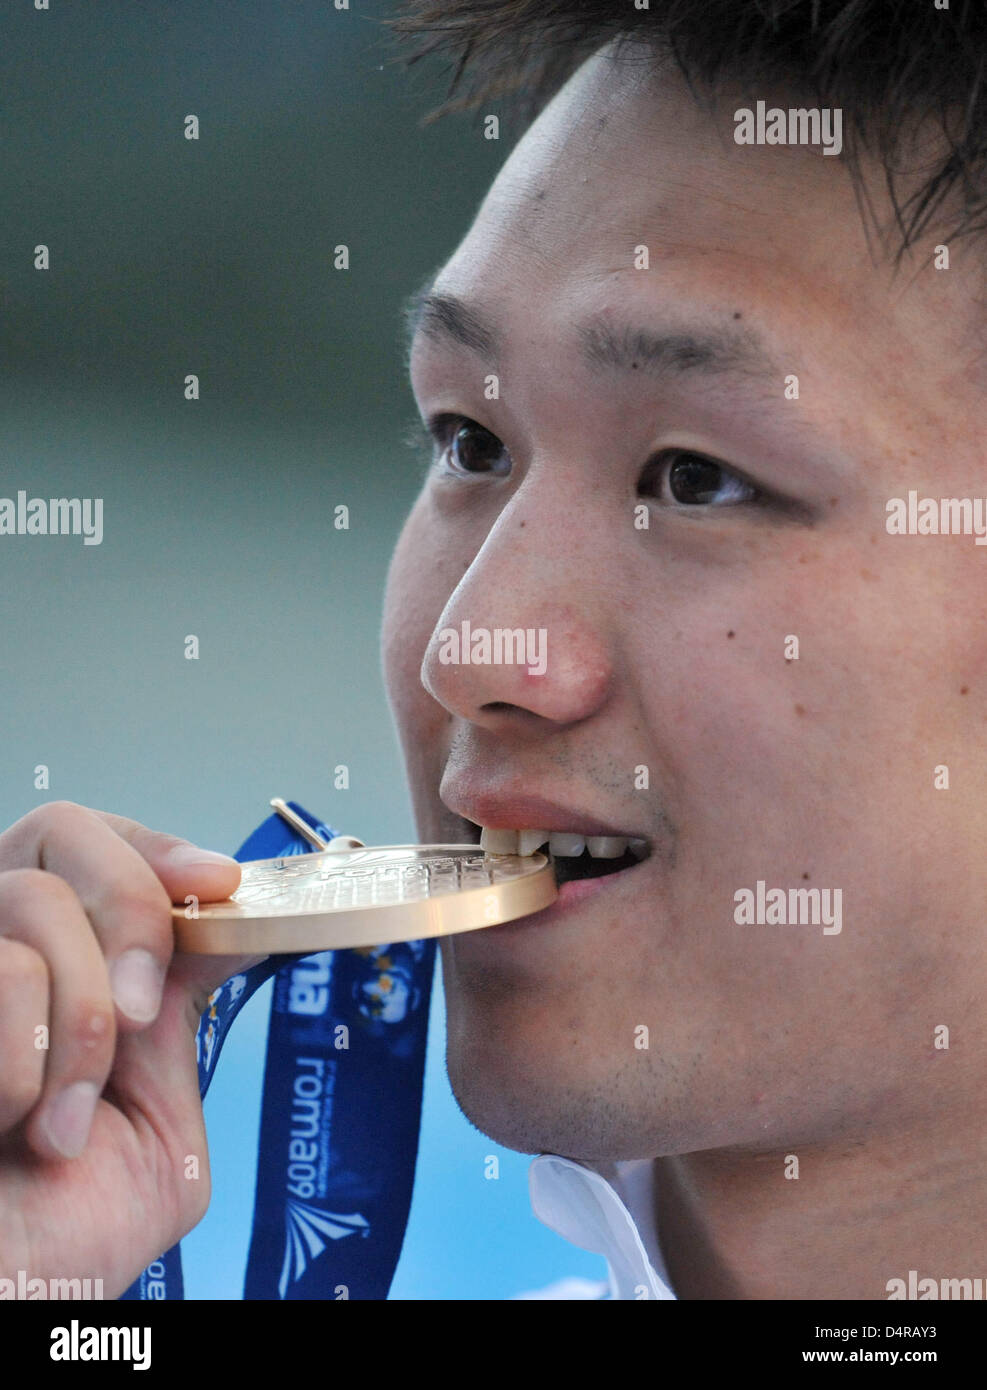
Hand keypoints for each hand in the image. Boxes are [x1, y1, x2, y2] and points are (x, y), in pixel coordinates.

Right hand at [0, 801, 263, 1297]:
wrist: (7, 1305)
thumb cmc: (64, 1237)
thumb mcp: (159, 1124)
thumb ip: (180, 1016)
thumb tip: (225, 917)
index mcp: (61, 967)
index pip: (96, 843)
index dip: (158, 848)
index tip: (217, 883)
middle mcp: (0, 949)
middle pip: (61, 830)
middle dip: (130, 910)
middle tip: (143, 1009)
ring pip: (32, 903)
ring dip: (82, 1022)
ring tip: (68, 1119)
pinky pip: (2, 970)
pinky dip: (28, 1059)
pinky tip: (16, 1122)